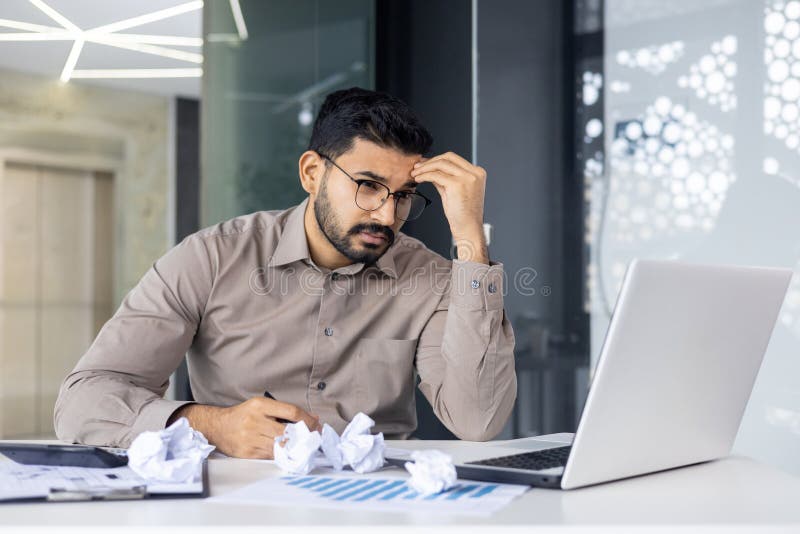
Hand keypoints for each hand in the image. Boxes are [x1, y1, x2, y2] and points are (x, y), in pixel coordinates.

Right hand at [168, 397, 320, 458]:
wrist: (217, 427)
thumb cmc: (243, 415)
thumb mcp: (262, 405)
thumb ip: (285, 411)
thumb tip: (312, 419)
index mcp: (260, 405)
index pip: (291, 412)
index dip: (307, 420)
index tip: (316, 425)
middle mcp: (254, 421)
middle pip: (287, 432)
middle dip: (303, 436)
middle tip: (313, 438)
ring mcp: (250, 438)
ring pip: (280, 446)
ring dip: (294, 447)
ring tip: (302, 446)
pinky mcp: (247, 453)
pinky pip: (270, 455)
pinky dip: (281, 454)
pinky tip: (287, 452)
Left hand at [410, 152, 488, 262]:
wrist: (468, 230)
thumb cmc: (462, 214)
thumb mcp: (454, 191)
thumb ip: (445, 178)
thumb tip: (430, 169)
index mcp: (477, 173)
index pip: (454, 158)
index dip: (437, 159)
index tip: (425, 164)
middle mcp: (475, 173)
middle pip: (448, 157)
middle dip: (430, 161)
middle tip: (417, 167)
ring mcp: (468, 178)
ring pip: (441, 164)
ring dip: (425, 168)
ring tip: (415, 173)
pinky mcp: (458, 185)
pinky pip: (436, 175)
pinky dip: (425, 175)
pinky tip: (418, 179)